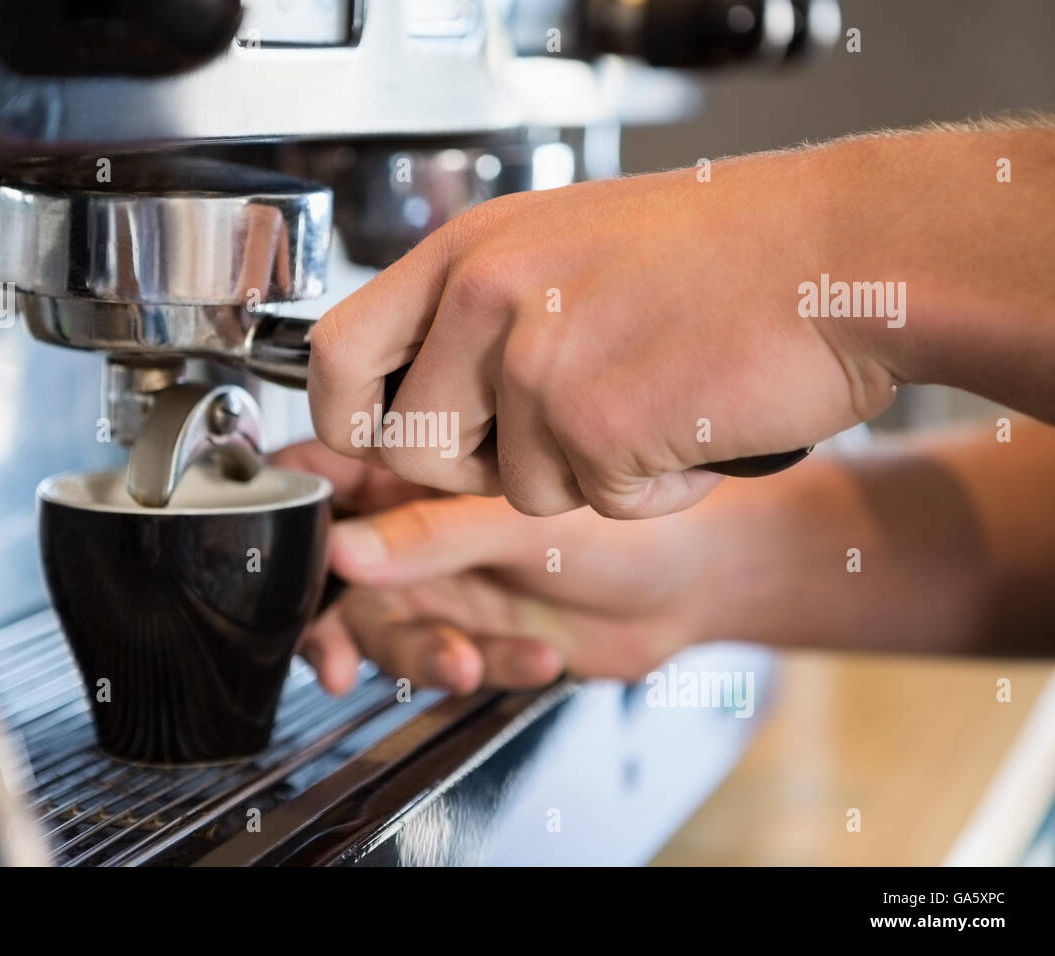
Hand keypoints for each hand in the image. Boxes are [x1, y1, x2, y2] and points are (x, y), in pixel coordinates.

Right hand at [274, 441, 722, 694]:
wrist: (698, 581)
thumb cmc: (626, 513)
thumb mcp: (517, 521)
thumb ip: (428, 537)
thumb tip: (344, 551)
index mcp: (421, 467)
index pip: (328, 477)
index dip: (294, 518)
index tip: (279, 562)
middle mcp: (423, 523)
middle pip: (338, 572)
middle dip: (335, 620)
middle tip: (337, 653)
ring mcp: (448, 578)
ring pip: (383, 628)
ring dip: (415, 653)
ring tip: (463, 660)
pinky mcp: (476, 629)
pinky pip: (444, 661)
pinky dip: (483, 666)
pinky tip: (534, 656)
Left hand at [308, 150, 897, 518]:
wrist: (842, 258)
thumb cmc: (723, 257)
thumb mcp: (565, 250)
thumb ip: (475, 315)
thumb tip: (408, 395)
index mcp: (471, 251)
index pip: (336, 354)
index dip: (345, 420)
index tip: (376, 442)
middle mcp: (488, 298)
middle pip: (410, 448)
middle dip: (476, 471)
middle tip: (559, 429)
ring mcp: (539, 361)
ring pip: (512, 488)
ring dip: (583, 475)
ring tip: (649, 401)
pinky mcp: (596, 425)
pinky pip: (596, 504)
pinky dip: (650, 490)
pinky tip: (688, 422)